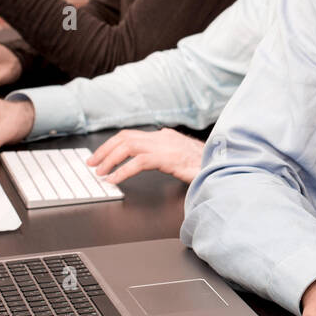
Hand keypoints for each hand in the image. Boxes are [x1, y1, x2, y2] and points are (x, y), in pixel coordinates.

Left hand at [88, 128, 204, 184]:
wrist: (223, 165)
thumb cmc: (205, 165)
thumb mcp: (181, 157)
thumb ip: (164, 155)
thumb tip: (146, 161)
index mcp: (165, 136)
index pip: (131, 135)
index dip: (112, 145)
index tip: (100, 155)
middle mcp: (163, 137)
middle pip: (125, 137)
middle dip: (105, 150)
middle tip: (92, 163)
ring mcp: (166, 146)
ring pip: (128, 146)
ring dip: (110, 159)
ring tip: (100, 173)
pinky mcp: (168, 158)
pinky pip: (138, 162)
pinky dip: (122, 171)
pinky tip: (115, 180)